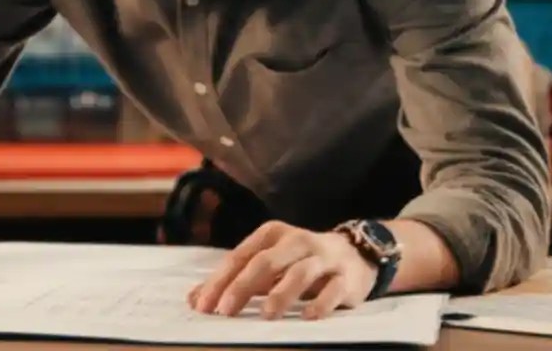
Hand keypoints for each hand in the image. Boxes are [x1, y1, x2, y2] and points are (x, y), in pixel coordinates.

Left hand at [187, 220, 376, 320]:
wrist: (356, 254)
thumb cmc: (299, 262)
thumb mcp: (267, 265)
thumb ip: (234, 279)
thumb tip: (195, 299)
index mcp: (272, 235)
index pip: (240, 256)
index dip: (220, 281)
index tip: (203, 305)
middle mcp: (297, 241)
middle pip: (265, 262)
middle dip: (242, 286)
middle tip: (225, 311)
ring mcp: (323, 258)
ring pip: (300, 273)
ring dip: (281, 294)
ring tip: (265, 315)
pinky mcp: (346, 277)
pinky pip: (333, 290)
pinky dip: (320, 304)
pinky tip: (307, 317)